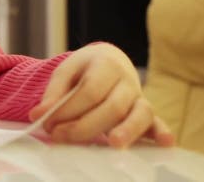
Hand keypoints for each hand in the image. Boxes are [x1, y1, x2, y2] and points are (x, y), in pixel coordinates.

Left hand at [28, 43, 174, 148]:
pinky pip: (156, 122)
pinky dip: (161, 132)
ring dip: (127, 130)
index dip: (68, 109)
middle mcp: (127, 80)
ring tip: (114, 143)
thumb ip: (53, 93)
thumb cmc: (85, 69)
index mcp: (105, 64)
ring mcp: (139, 97)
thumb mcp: (66, 72)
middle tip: (59, 136)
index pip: (89, 91)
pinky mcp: (146, 112)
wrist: (109, 61)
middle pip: (112, 106)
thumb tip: (39, 115)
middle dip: (84, 126)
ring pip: (139, 114)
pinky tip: (165, 142)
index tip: (48, 123)